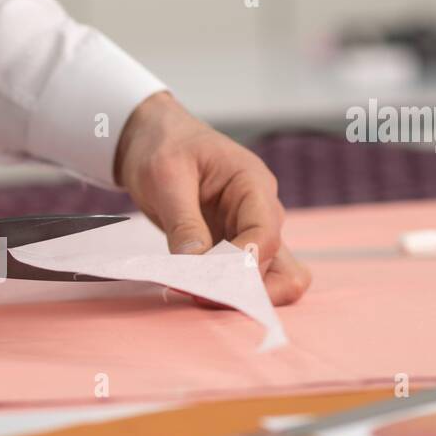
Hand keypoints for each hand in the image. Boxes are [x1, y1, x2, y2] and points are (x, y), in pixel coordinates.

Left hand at [113, 92, 310, 304]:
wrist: (154, 139)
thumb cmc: (165, 146)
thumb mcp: (166, 176)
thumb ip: (183, 221)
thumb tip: (194, 264)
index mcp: (253, 185)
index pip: (266, 234)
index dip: (242, 264)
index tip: (207, 280)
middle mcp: (261, 212)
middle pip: (280, 266)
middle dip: (245, 288)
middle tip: (199, 295)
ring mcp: (248, 232)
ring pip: (270, 279)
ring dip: (237, 295)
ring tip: (194, 296)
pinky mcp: (230, 247)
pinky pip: (240, 278)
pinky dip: (221, 290)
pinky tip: (189, 289)